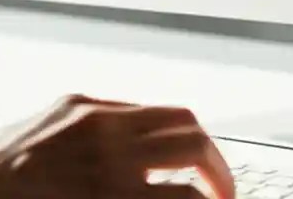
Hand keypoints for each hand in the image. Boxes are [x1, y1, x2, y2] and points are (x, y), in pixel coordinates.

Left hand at [0, 94, 235, 198]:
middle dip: (218, 170)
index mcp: (114, 193)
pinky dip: (147, 129)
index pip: (192, 196)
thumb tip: (174, 198)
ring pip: (172, 114)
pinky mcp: (72, 103)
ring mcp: (91, 117)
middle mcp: (109, 148)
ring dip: (193, 142)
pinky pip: (128, 108)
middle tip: (220, 192)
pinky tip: (142, 152)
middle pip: (196, 141)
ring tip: (195, 167)